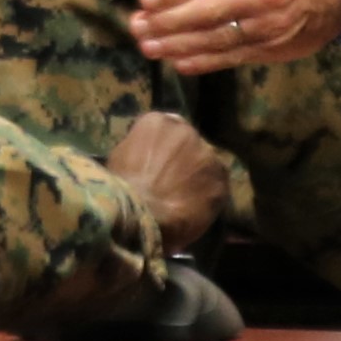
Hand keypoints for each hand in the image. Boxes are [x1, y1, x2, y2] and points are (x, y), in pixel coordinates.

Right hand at [107, 111, 231, 250]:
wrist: (143, 217)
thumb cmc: (122, 189)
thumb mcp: (119, 158)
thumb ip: (137, 147)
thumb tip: (144, 154)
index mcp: (158, 122)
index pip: (165, 128)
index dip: (162, 147)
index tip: (158, 163)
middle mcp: (187, 131)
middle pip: (188, 143)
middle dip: (182, 158)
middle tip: (171, 181)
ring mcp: (207, 154)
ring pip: (205, 163)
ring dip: (197, 176)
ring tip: (185, 197)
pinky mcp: (221, 179)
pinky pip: (217, 185)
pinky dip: (209, 195)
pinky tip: (196, 208)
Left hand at [135, 0, 340, 75]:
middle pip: (207, 11)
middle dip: (167, 21)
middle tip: (136, 26)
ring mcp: (270, 25)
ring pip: (216, 38)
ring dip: (177, 44)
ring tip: (148, 46)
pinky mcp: (274, 48)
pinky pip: (232, 56)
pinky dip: (203, 60)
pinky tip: (178, 61)